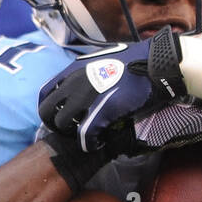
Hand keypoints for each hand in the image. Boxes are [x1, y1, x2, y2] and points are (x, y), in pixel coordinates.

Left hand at [37, 27, 189, 153]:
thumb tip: (85, 83)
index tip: (58, 116)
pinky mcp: (102, 111)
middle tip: (70, 130)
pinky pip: (85, 135)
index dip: (49, 109)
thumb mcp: (102, 58)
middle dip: (55, 124)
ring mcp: (86, 97)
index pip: (44, 93)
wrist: (157, 62)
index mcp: (73, 69)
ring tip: (85, 136)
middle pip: (46, 112)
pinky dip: (89, 143)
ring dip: (71, 134)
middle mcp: (74, 82)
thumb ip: (87, 72)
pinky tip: (98, 143)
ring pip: (63, 124)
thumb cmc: (135, 59)